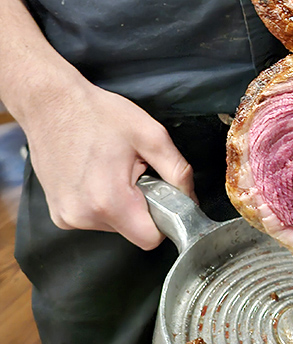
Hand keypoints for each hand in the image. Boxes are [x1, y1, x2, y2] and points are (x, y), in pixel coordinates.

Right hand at [23, 76, 194, 249]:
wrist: (51, 104)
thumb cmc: (98, 114)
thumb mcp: (150, 135)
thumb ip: (177, 170)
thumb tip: (190, 197)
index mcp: (109, 200)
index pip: (150, 238)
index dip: (164, 219)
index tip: (162, 195)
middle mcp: (83, 216)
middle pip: (132, 230)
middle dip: (140, 204)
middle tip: (133, 170)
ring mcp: (66, 217)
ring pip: (113, 225)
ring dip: (120, 202)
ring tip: (111, 169)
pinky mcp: (58, 214)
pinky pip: (93, 218)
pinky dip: (101, 201)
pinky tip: (95, 174)